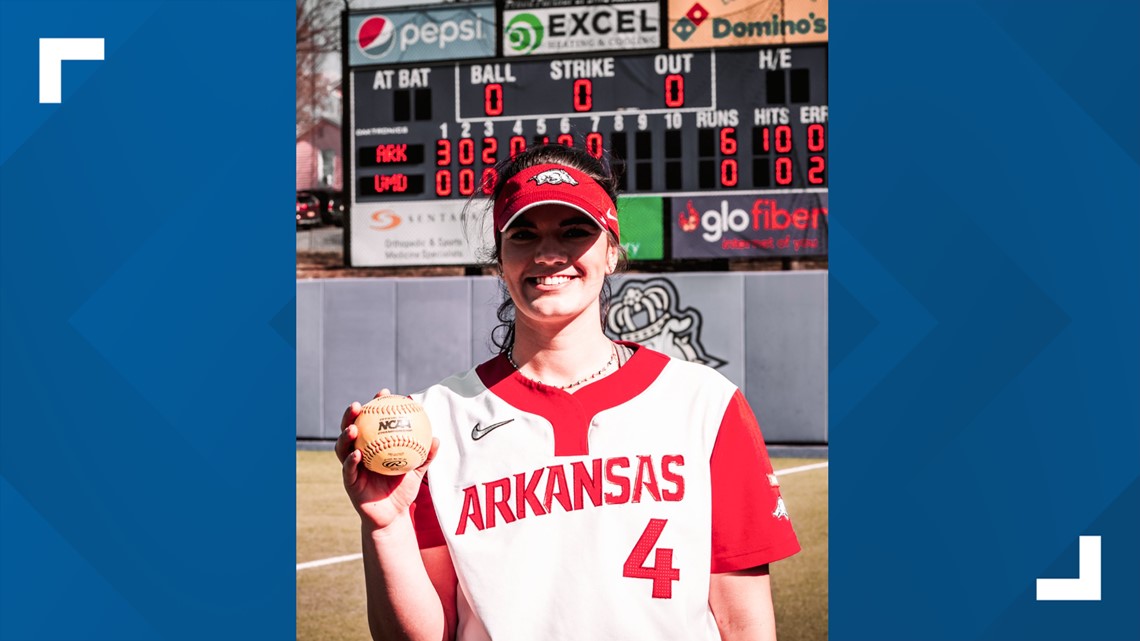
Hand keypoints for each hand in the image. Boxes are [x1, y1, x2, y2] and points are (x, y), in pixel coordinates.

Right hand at [335, 389, 439, 530]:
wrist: (393, 515)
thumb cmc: (403, 489)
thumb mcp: (417, 471)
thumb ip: (425, 455)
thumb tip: (436, 438)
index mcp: (373, 445)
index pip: (372, 421)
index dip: (376, 406)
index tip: (384, 393)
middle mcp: (359, 452)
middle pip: (351, 428)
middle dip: (352, 414)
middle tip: (359, 404)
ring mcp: (352, 466)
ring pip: (343, 447)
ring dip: (346, 435)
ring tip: (353, 427)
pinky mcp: (349, 482)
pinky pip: (348, 469)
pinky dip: (351, 461)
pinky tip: (357, 454)